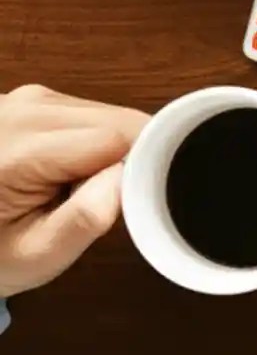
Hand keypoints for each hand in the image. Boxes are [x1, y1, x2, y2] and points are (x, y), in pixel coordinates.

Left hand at [0, 84, 147, 296]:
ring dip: (117, 152)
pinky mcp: (39, 99)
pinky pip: (98, 115)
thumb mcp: (36, 255)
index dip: (139, 169)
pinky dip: (102, 144)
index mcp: (18, 147)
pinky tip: (72, 170)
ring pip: (115, 116)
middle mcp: (24, 109)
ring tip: (79, 187)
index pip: (116, 138)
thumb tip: (127, 179)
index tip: (133, 202)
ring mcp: (31, 99)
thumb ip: (82, 221)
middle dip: (129, 161)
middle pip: (120, 122)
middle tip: (100, 200)